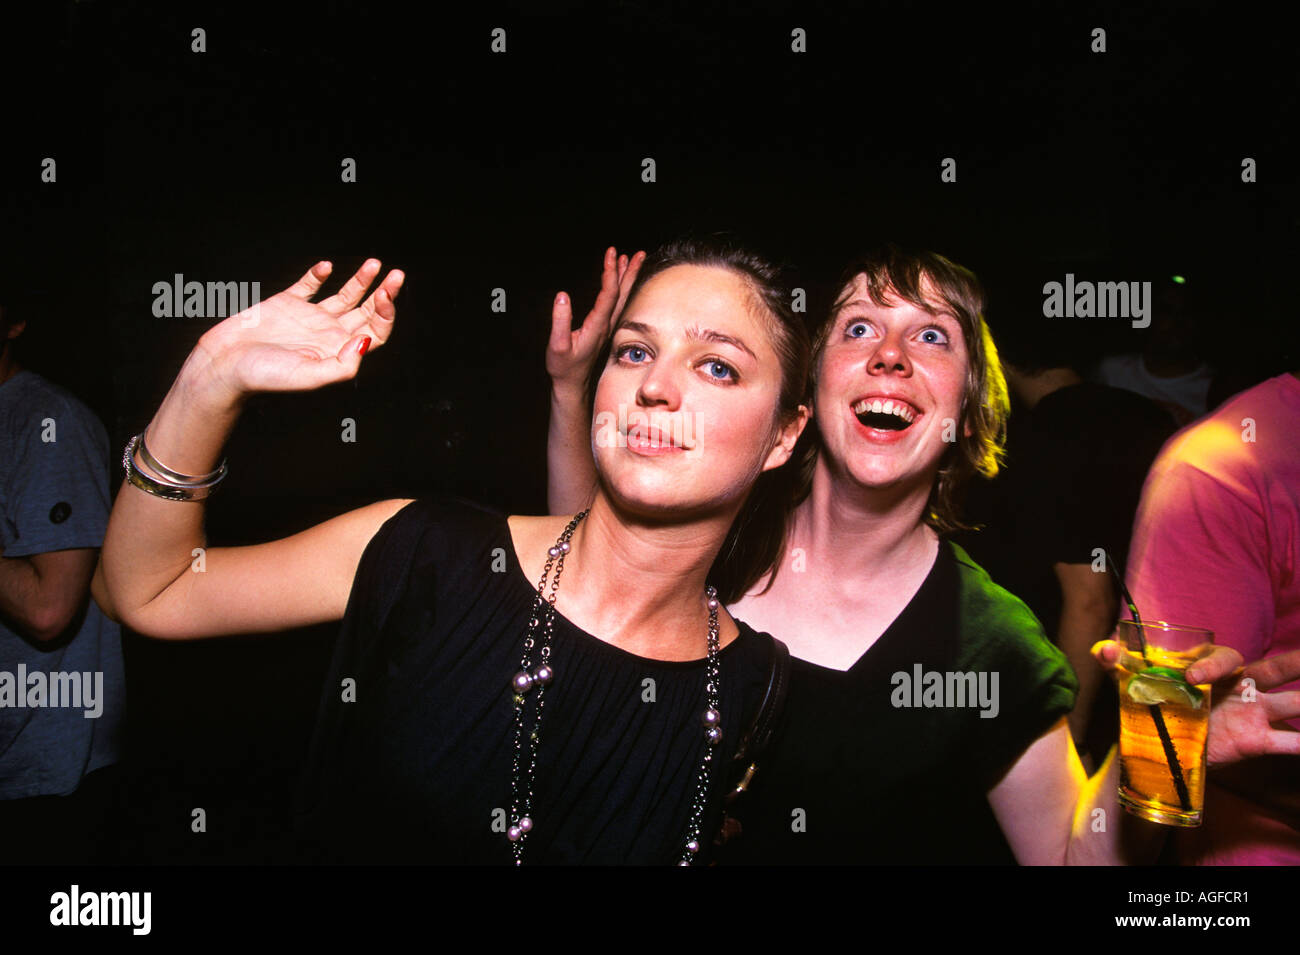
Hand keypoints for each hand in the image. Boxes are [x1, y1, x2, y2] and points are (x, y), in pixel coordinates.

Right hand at [194, 259, 403, 400]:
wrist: (222, 367)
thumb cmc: (263, 378)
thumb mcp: (309, 377)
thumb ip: (342, 365)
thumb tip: (366, 342)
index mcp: (338, 353)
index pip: (375, 333)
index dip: (386, 314)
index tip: (385, 296)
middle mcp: (328, 335)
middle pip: (366, 312)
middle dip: (383, 293)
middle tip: (397, 275)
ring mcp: (308, 319)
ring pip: (344, 296)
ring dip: (360, 280)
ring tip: (374, 263)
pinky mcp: (285, 304)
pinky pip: (308, 285)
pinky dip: (318, 274)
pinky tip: (327, 267)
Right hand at [546, 246, 644, 393]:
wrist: (572, 383)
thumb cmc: (563, 366)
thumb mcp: (557, 346)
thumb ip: (559, 321)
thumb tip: (561, 295)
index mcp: (597, 325)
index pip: (608, 294)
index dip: (611, 273)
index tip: (612, 254)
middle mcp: (606, 324)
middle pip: (622, 294)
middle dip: (629, 272)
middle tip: (639, 254)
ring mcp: (606, 326)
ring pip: (621, 298)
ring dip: (626, 278)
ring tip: (631, 259)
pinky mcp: (603, 328)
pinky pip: (615, 303)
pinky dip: (619, 288)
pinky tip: (618, 280)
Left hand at [1093, 641, 1299, 765]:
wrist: (1164, 745)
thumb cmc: (1156, 703)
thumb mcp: (1134, 684)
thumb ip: (1119, 664)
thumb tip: (1103, 649)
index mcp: (1213, 670)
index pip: (1222, 658)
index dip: (1211, 664)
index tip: (1192, 677)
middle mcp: (1240, 688)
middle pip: (1272, 670)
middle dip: (1292, 664)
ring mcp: (1253, 715)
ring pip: (1290, 703)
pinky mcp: (1256, 742)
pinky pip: (1286, 742)